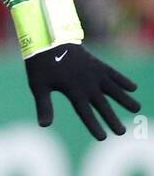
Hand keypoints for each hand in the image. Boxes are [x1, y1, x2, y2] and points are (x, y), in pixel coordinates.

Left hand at [25, 43, 139, 140]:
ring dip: (125, 99)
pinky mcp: (97, 64)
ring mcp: (94, 73)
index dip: (94, 126)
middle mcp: (87, 84)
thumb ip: (44, 106)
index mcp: (73, 91)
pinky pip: (113, 74)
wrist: (49, 38)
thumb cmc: (41, 64)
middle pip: (103, 105)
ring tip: (136, 109)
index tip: (103, 137)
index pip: (86, 113)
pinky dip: (123, 80)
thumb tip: (44, 126)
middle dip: (112, 119)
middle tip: (122, 132)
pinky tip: (133, 88)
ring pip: (113, 89)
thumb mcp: (38, 86)